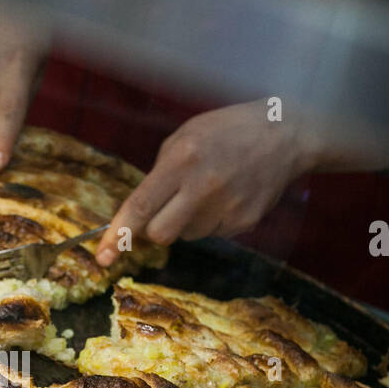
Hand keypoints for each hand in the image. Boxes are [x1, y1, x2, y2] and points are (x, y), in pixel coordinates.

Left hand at [96, 101, 314, 265]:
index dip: (118, 235)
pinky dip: (211, 220)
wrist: (285, 133)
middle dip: (155, 229)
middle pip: (161, 234)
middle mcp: (204, 187)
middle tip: (166, 209)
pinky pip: (213, 232)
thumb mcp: (185, 136)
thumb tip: (140, 213)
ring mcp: (227, 208)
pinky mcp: (244, 221)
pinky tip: (227, 195)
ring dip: (187, 221)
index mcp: (182, 160)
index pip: (142, 207)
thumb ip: (159, 174)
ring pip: (187, 235)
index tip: (103, 256)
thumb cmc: (227, 130)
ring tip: (208, 190)